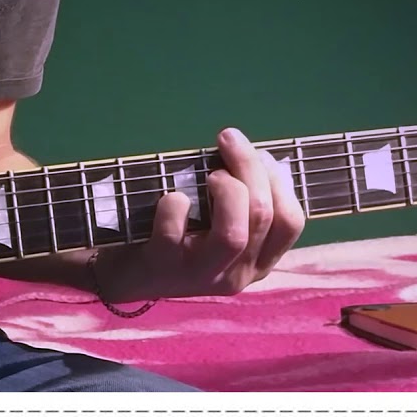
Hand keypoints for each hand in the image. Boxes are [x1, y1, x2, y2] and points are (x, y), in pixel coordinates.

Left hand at [97, 127, 304, 300]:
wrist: (125, 274)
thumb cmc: (181, 238)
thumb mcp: (220, 224)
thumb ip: (244, 198)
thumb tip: (259, 158)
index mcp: (258, 261)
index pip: (291, 222)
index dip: (279, 180)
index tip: (260, 153)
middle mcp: (237, 274)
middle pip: (264, 217)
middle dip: (249, 167)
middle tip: (228, 140)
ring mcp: (200, 276)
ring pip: (233, 234)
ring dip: (226, 191)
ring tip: (209, 174)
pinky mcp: (163, 269)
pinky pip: (175, 234)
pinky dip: (175, 206)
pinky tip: (171, 197)